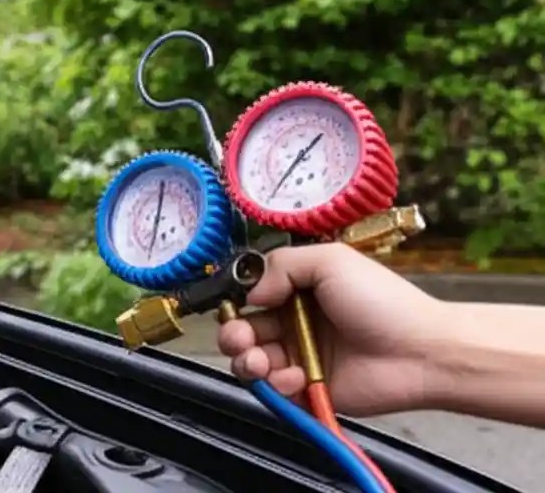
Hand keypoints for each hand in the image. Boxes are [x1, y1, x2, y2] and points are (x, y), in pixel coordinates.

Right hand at [218, 243, 447, 416]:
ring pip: (252, 364)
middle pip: (243, 333)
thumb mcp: (331, 261)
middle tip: (240, 340)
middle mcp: (295, 325)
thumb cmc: (382, 302)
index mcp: (298, 292)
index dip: (236, 304)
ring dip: (248, 363)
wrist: (421, 352)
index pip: (251, 298)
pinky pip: (276, 393)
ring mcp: (301, 360)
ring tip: (261, 363)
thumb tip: (250, 294)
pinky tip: (295, 378)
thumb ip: (282, 265)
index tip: (234, 308)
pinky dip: (277, 386)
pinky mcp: (309, 392)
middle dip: (233, 337)